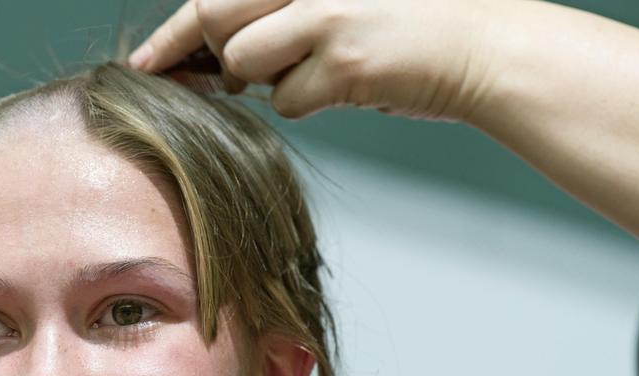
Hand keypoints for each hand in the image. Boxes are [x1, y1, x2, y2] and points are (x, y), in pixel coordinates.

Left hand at [129, 0, 499, 120]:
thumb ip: (288, 10)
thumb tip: (220, 50)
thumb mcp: (345, 0)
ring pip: (245, 61)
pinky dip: (309, 103)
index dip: (176, 29)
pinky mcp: (346, 57)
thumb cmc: (417, 25)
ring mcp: (327, 10)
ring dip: (270, 80)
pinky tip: (351, 86)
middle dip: (208, 55)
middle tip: (220, 82)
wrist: (490, 47)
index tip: (148, 59)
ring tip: (322, 69)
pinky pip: (289, 99)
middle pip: (214, 15)